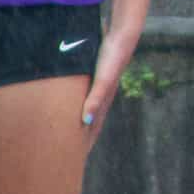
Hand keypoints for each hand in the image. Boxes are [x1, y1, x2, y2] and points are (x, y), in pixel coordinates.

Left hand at [78, 25, 141, 139]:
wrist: (123, 36)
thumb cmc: (113, 58)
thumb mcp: (103, 80)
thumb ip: (95, 99)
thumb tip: (85, 121)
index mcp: (103, 99)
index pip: (93, 126)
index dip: (86, 142)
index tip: (77, 157)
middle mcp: (102, 95)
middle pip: (90, 120)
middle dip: (82, 135)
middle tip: (70, 149)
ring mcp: (99, 84)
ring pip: (88, 107)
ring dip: (80, 119)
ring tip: (71, 128)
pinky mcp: (96, 73)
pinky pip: (86, 93)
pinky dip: (81, 102)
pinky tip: (76, 99)